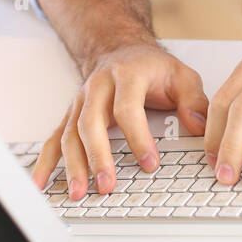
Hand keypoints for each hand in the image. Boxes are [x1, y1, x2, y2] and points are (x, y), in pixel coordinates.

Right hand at [31, 43, 208, 199]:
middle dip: (98, 156)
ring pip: (71, 134)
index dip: (138, 138)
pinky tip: (42, 183)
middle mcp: (98, 88)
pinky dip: (46, 162)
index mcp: (126, 76)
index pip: (128, 109)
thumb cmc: (150, 68)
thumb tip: (199, 127)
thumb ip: (193, 100)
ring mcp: (81, 103)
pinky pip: (55, 139)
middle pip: (91, 123)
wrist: (120, 50)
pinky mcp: (71, 116)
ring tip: (80, 192)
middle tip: (107, 184)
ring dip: (73, 165)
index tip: (150, 163)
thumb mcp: (180, 75)